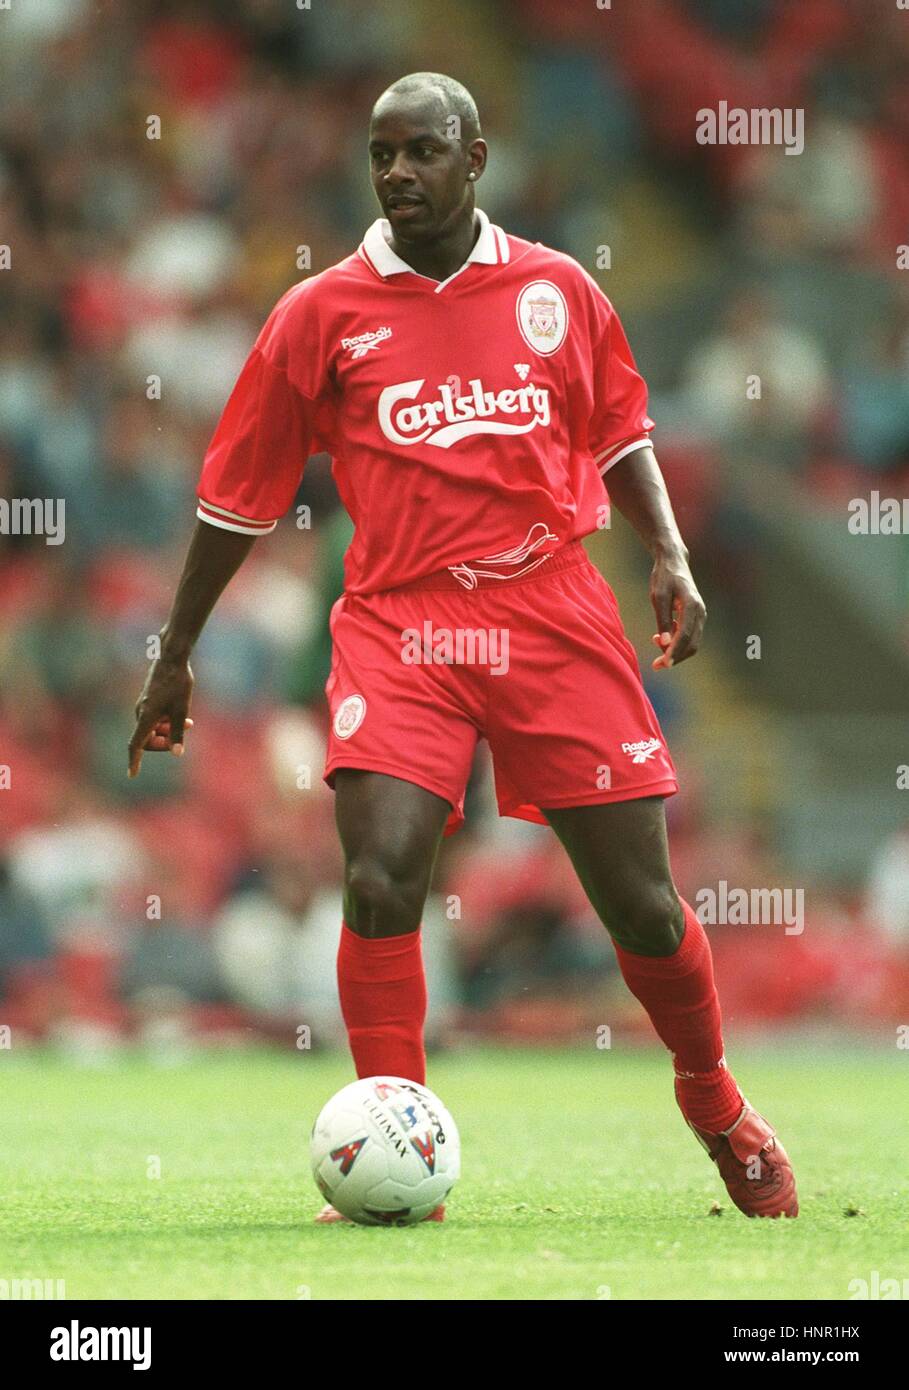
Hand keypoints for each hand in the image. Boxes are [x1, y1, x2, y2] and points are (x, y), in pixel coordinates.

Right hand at [128, 655, 194, 777]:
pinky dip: (166, 721)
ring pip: (152, 728)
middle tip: (179, 741)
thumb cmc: (178, 683)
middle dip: (163, 743)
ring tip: (188, 723)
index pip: (135, 745)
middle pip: (147, 739)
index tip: (131, 775)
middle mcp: (140, 712)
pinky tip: (183, 716)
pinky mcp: (148, 699)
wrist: (171, 658)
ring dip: (168, 730)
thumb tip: (177, 753)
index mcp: (146, 717)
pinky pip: (154, 718)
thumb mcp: (181, 710)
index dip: (134, 761)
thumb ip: (178, 732)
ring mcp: (143, 705)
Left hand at [649, 548, 705, 669]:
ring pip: (691, 642)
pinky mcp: (695, 616)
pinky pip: (688, 636)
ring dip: (674, 650)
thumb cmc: (663, 577)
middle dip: (674, 657)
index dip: (673, 653)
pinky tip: (658, 638)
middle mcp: (700, 612)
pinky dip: (675, 642)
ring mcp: (700, 615)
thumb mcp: (658, 597)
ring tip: (654, 644)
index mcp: (692, 606)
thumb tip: (663, 643)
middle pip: (691, 645)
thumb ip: (662, 620)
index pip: (684, 637)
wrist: (673, 562)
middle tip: (656, 665)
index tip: (662, 664)